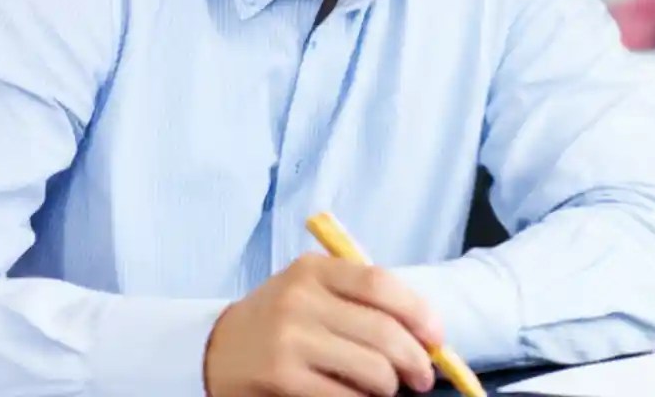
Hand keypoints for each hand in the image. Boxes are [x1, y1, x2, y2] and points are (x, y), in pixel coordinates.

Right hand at [204, 253, 442, 396]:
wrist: (217, 350)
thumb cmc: (283, 321)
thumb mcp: (314, 292)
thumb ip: (363, 302)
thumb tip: (427, 337)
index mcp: (314, 270)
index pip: (381, 284)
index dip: (419, 314)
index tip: (437, 339)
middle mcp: (299, 299)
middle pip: (383, 332)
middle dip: (415, 361)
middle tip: (422, 377)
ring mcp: (288, 339)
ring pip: (371, 370)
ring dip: (389, 386)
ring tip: (386, 388)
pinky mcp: (281, 377)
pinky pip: (344, 396)